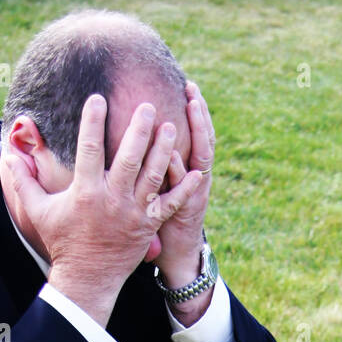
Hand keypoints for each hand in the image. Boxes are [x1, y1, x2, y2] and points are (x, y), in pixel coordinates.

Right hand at [4, 93, 202, 325]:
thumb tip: (8, 153)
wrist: (88, 278)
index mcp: (86, 192)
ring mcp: (133, 213)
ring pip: (153, 176)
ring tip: (170, 126)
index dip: (93, 121)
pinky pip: (170, 205)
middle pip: (130, 158)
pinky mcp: (148, 226)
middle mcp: (112, 200)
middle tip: (148, 105)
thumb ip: (24, 181)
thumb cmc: (63, 241)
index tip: (98, 98)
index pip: (90, 148)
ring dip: (163, 150)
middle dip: (139, 130)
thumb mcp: (38, 211)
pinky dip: (184, 190)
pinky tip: (196, 172)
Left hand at [153, 79, 215, 290]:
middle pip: (204, 138)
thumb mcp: (162, 187)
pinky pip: (182, 187)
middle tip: (191, 87)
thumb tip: (138, 136)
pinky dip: (178, 170)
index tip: (188, 86)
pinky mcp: (184, 210)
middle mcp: (197, 178)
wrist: (176, 255)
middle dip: (200, 112)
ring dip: (197, 130)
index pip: (197, 134)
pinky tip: (171, 152)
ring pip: (200, 157)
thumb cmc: (164, 220)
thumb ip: (155, 163)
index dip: (197, 111)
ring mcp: (193, 193)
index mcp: (192, 170)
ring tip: (191, 105)